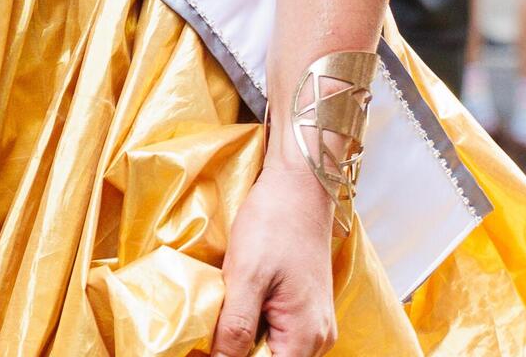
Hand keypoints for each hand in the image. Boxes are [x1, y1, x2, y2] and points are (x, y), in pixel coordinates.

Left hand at [214, 158, 339, 356]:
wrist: (299, 186)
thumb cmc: (274, 222)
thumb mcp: (245, 275)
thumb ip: (234, 327)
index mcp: (305, 336)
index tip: (207, 345)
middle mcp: (317, 339)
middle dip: (237, 350)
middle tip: (211, 326)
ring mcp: (314, 324)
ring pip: (273, 350)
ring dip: (244, 339)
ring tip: (222, 313)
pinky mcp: (306, 310)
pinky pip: (278, 333)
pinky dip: (254, 326)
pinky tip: (239, 305)